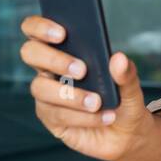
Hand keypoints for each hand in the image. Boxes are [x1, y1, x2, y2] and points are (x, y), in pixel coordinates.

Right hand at [18, 16, 152, 160]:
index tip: (62, 33)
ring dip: (71, 94)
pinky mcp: (51, 119)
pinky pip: (57, 114)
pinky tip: (102, 116)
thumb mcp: (130, 86)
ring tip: (97, 102)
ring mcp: (47, 95)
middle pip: (30, 53)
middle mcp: (50, 70)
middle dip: (54, 59)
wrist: (126, 134)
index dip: (41, 27)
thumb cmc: (122, 101)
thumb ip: (126, 73)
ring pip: (41, 88)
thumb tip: (119, 58)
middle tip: (82, 69)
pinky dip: (82, 116)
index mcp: (64, 50)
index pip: (36, 30)